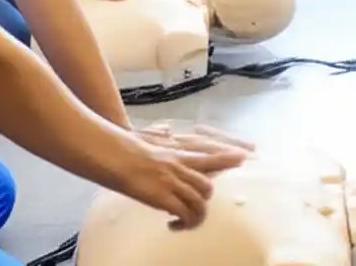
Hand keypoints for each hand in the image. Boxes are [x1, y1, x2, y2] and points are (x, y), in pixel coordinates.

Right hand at [115, 127, 251, 229]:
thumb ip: (160, 137)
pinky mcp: (162, 197)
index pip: (208, 154)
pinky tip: (173, 225)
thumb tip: (165, 129)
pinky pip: (184, 213)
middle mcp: (179, 166)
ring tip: (186, 222)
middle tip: (196, 207)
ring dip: (196, 214)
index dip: (227, 157)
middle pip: (207, 183)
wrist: (111, 153)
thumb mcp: (146, 139)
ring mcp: (172, 181)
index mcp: (175, 153)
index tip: (244, 156)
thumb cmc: (123, 147)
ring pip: (200, 200)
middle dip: (206, 197)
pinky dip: (183, 222)